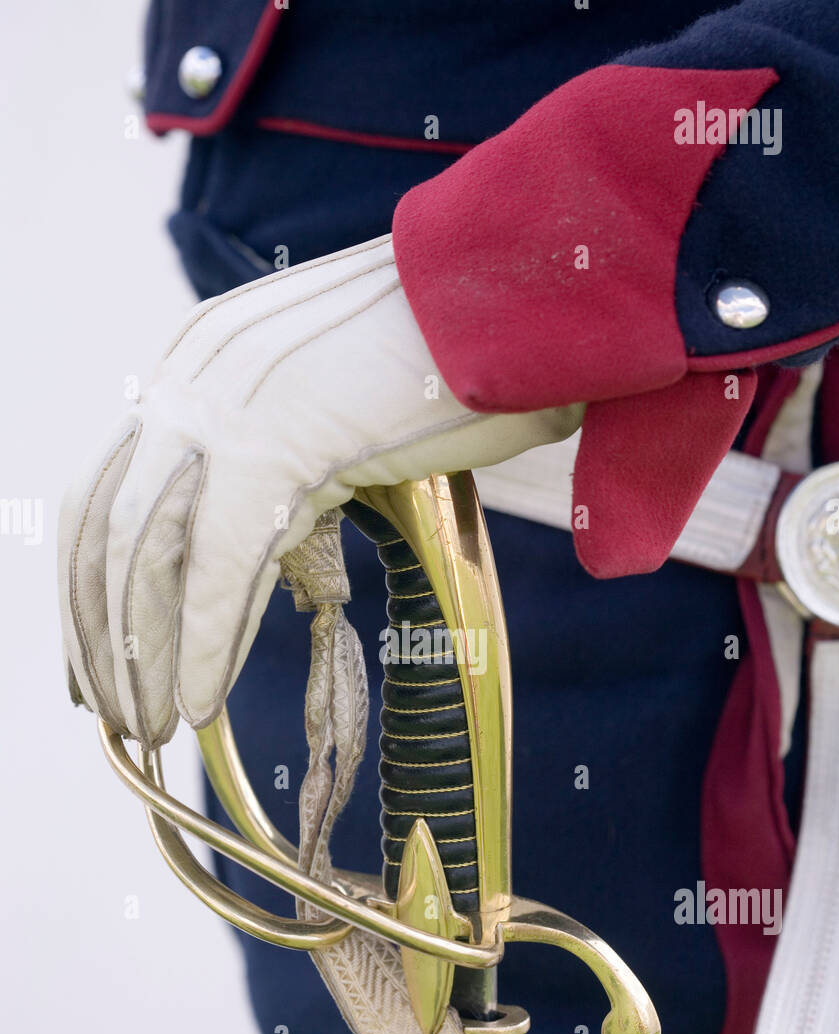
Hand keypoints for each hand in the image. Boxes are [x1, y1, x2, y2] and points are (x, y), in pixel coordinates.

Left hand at [59, 234, 581, 746]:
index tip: (103, 649)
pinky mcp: (274, 442)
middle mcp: (196, 372)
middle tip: (116, 707)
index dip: (95, 580)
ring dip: (145, 651)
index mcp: (207, 356)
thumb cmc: (465, 351)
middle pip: (106, 522)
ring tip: (154, 723)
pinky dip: (204, 642)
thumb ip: (295, 453)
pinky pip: (218, 565)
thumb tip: (285, 522)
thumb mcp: (348, 400)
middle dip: (103, 627)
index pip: (111, 486)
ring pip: (145, 552)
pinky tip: (200, 700)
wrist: (527, 291)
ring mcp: (226, 403)